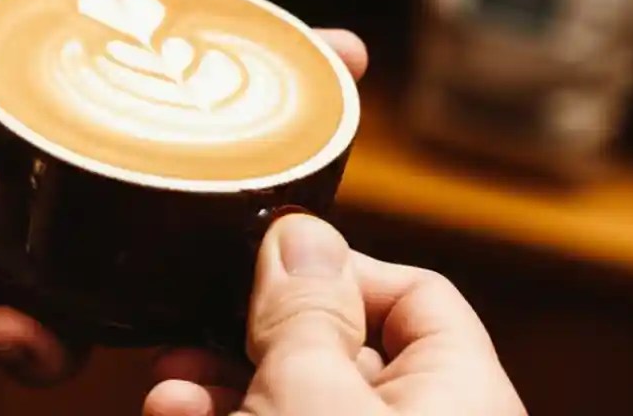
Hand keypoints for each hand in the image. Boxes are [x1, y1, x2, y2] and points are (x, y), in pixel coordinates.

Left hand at [0, 0, 369, 384]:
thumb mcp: (148, 0)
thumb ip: (232, 36)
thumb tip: (353, 52)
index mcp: (148, 192)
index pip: (192, 278)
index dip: (207, 323)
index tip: (214, 335)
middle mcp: (85, 228)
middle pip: (101, 326)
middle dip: (81, 349)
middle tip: (55, 339)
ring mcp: (11, 233)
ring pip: (18, 326)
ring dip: (5, 343)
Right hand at [145, 215, 525, 414]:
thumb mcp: (309, 394)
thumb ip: (305, 309)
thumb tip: (302, 233)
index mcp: (463, 395)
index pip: (417, 295)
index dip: (339, 267)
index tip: (265, 261)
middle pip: (344, 350)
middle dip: (255, 332)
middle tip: (194, 322)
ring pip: (300, 400)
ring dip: (224, 383)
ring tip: (169, 384)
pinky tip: (173, 413)